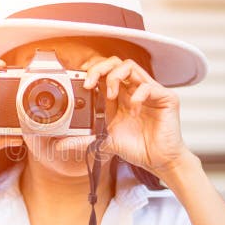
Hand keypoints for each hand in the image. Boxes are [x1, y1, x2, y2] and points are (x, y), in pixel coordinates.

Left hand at [80, 55, 193, 178]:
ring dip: (114, 77)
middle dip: (99, 68)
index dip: (92, 72)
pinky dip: (137, 97)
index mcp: (119, 96)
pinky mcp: (165, 97)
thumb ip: (83, 141)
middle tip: (90, 83)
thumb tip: (59, 145)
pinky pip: (148, 86)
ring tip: (109, 95)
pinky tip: (134, 112)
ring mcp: (149, 91)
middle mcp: (133, 90)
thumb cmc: (137, 148)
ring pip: (130, 66)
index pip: (105, 73)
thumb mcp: (104, 142)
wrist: (158, 161)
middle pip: (115, 63)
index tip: (81, 84)